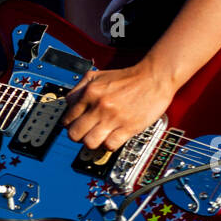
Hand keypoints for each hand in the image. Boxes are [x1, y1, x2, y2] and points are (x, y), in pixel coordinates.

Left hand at [60, 60, 178, 150]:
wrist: (153, 78)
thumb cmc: (127, 78)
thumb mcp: (97, 75)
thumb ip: (79, 88)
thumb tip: (68, 104)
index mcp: (90, 92)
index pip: (67, 118)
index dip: (69, 124)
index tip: (74, 126)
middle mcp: (99, 106)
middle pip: (74, 134)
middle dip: (77, 136)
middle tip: (84, 134)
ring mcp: (113, 118)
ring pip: (89, 143)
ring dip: (92, 143)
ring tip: (98, 137)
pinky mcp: (128, 127)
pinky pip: (110, 145)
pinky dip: (109, 144)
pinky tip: (112, 137)